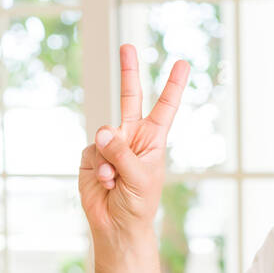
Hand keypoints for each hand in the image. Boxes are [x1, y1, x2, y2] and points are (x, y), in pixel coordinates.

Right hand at [78, 43, 188, 246]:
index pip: (165, 108)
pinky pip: (92, 152)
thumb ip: (122, 153)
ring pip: (105, 135)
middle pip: (129, 97)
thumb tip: (102, 131)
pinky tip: (105, 184)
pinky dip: (99, 169)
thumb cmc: (138, 204)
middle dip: (129, 71)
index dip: (173, 86)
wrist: (116, 226)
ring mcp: (110, 144)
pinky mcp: (91, 155)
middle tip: (128, 46)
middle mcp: (131, 137)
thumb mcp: (139, 177)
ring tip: (115, 182)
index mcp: (153, 139)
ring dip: (110, 161)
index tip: (182, 63)